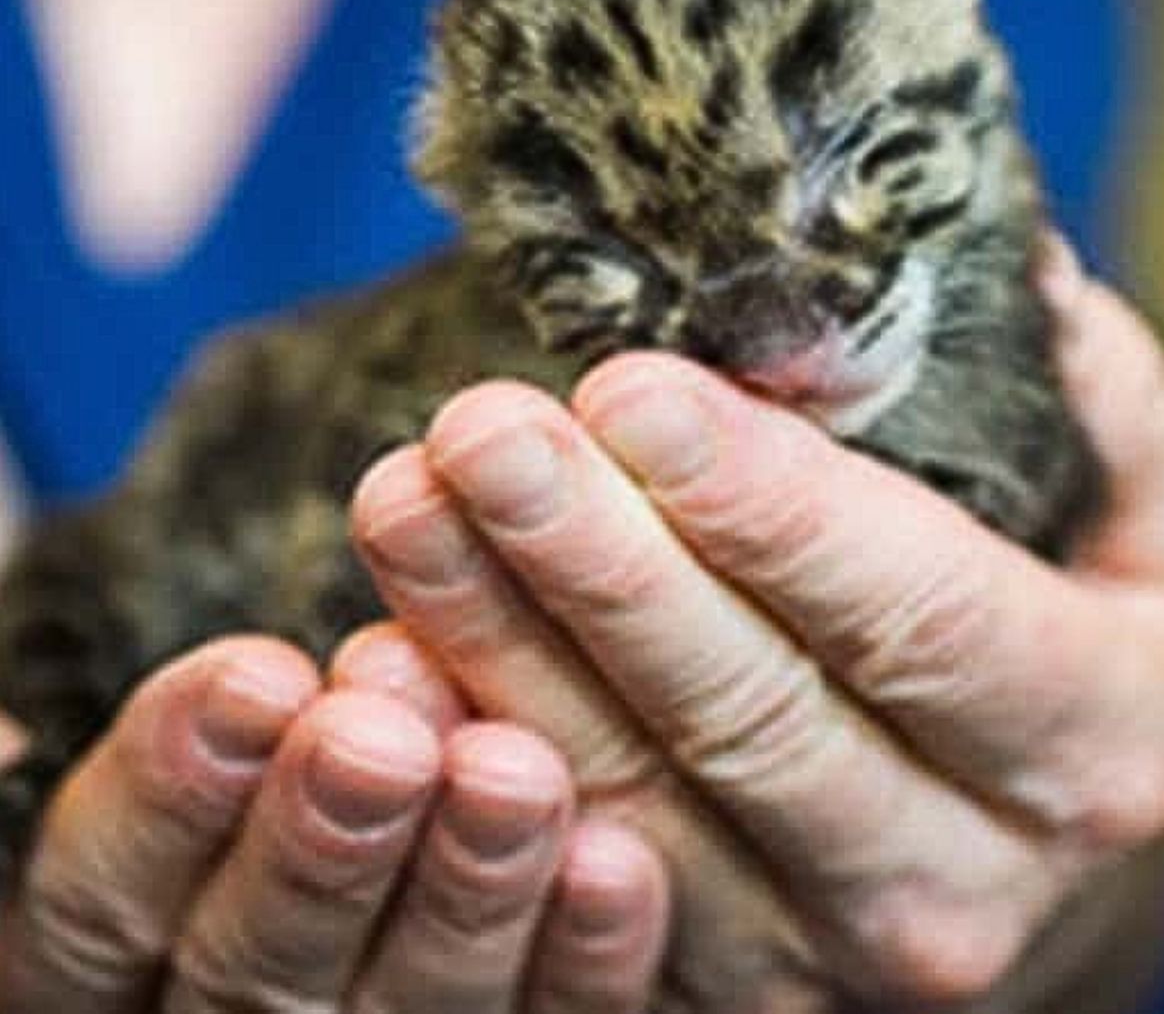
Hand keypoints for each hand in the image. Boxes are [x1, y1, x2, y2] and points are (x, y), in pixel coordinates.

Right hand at [0, 625, 668, 1012]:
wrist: (395, 788)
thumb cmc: (261, 777)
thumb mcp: (186, 759)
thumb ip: (167, 755)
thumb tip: (48, 729)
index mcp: (129, 962)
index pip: (108, 908)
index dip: (171, 793)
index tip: (252, 674)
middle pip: (260, 974)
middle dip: (321, 846)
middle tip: (378, 736)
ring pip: (410, 1013)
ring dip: (466, 893)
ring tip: (512, 771)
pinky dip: (580, 959)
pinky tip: (616, 863)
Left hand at [352, 239, 1163, 1008]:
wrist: (1005, 798)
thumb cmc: (1057, 607)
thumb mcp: (1127, 501)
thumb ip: (1094, 401)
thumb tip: (1012, 276)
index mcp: (1086, 735)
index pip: (917, 612)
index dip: (767, 505)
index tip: (625, 392)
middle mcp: (958, 880)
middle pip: (753, 716)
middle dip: (600, 563)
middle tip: (479, 432)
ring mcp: (817, 950)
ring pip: (634, 797)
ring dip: (499, 643)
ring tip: (404, 499)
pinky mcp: (706, 979)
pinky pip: (560, 876)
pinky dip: (467, 761)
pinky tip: (384, 656)